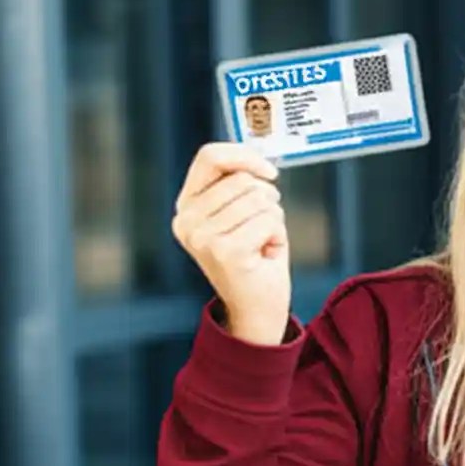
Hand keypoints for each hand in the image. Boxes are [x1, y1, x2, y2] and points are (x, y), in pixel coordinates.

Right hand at [171, 143, 290, 345]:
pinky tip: (265, 255)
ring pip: (260, 199)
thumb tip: (257, 158)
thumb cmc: (254, 257)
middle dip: (266, 199)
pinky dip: (278, 235)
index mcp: (186, 207)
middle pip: (243, 179)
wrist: (256, 309)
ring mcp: (203, 237)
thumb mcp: (242, 213)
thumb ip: (240, 183)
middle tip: (261, 228)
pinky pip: (270, 220)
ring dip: (273, 219)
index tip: (269, 171)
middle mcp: (187, 221)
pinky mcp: (226, 251)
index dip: (244, 155)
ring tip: (261, 243)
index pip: (210, 157)